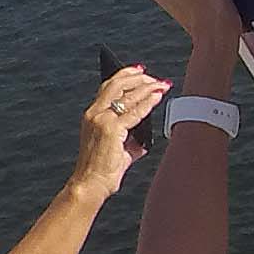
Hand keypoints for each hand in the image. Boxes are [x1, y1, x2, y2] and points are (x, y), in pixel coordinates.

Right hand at [72, 65, 167, 199]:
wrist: (91, 183)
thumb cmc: (102, 168)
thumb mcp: (118, 146)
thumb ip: (131, 136)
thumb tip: (146, 130)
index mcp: (92, 115)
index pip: (108, 87)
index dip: (125, 75)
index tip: (140, 69)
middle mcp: (94, 114)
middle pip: (117, 85)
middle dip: (138, 78)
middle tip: (155, 78)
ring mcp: (101, 120)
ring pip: (127, 96)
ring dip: (147, 87)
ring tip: (161, 85)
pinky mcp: (111, 130)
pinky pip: (134, 112)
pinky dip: (148, 103)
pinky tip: (158, 97)